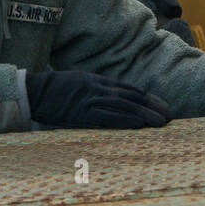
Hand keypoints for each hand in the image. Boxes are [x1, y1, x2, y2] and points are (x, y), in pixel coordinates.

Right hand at [25, 69, 172, 128]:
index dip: (148, 97)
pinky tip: (139, 125)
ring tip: (161, 123)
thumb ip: (96, 89)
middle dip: (152, 106)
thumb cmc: (54, 90)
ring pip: (124, 106)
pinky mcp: (82, 113)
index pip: (130, 88)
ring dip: (145, 114)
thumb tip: (113, 99)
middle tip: (169, 115)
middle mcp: (98, 87)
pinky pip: (107, 117)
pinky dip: (125, 121)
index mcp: (98, 80)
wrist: (35, 91)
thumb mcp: (79, 83)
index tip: (162, 104)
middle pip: (132, 96)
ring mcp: (90, 99)